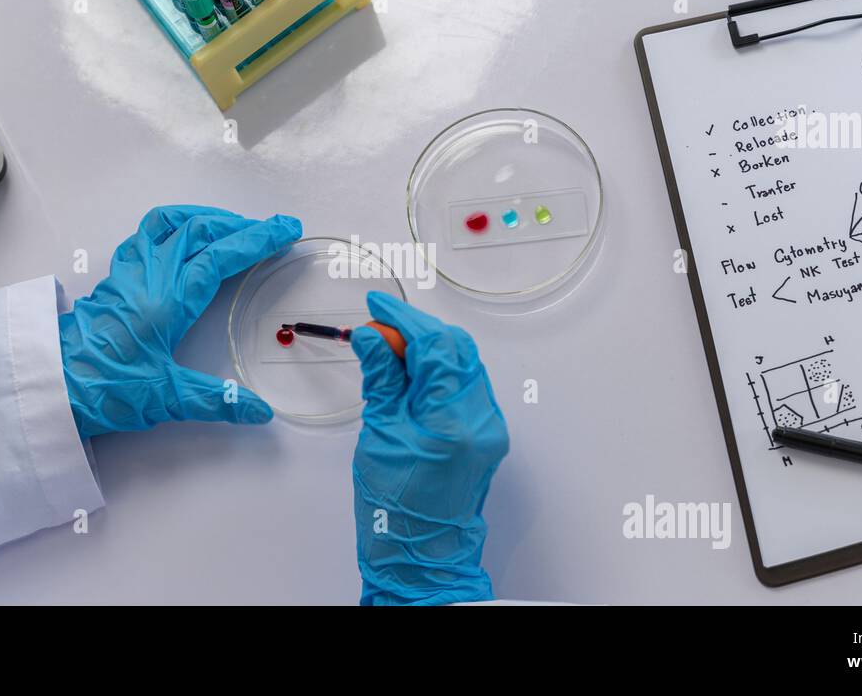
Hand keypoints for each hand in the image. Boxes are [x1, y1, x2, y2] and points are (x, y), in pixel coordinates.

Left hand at [59, 206, 301, 437]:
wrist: (49, 386)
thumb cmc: (103, 389)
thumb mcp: (165, 399)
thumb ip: (216, 401)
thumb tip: (259, 412)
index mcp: (168, 300)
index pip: (219, 256)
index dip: (256, 240)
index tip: (284, 229)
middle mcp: (149, 277)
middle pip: (197, 230)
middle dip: (238, 224)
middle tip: (269, 229)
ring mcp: (128, 273)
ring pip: (169, 224)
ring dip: (203, 218)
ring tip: (229, 225)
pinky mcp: (114, 280)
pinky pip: (145, 236)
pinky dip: (172, 227)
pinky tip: (181, 240)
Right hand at [349, 292, 509, 604]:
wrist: (421, 554)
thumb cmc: (395, 509)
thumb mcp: (380, 434)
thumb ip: (382, 379)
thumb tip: (372, 339)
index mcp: (453, 418)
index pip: (435, 345)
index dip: (404, 319)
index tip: (379, 307)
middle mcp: (480, 418)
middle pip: (456, 349)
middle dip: (417, 331)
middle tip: (379, 329)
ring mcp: (488, 427)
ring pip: (463, 366)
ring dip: (428, 351)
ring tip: (389, 354)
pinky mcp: (485, 436)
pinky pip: (465, 388)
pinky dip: (438, 374)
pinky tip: (410, 376)